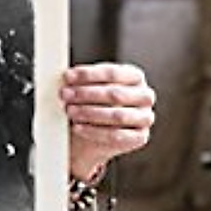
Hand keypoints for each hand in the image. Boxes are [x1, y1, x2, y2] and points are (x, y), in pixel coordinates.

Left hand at [60, 62, 154, 181]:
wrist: (95, 132)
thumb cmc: (94, 103)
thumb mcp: (90, 87)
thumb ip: (82, 80)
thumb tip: (66, 77)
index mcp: (135, 76)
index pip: (112, 72)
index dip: (88, 75)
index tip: (67, 77)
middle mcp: (145, 96)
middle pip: (115, 94)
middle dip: (86, 94)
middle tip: (65, 95)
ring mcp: (145, 117)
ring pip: (117, 115)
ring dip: (89, 113)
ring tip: (70, 111)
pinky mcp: (140, 137)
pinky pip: (116, 135)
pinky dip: (93, 131)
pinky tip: (78, 127)